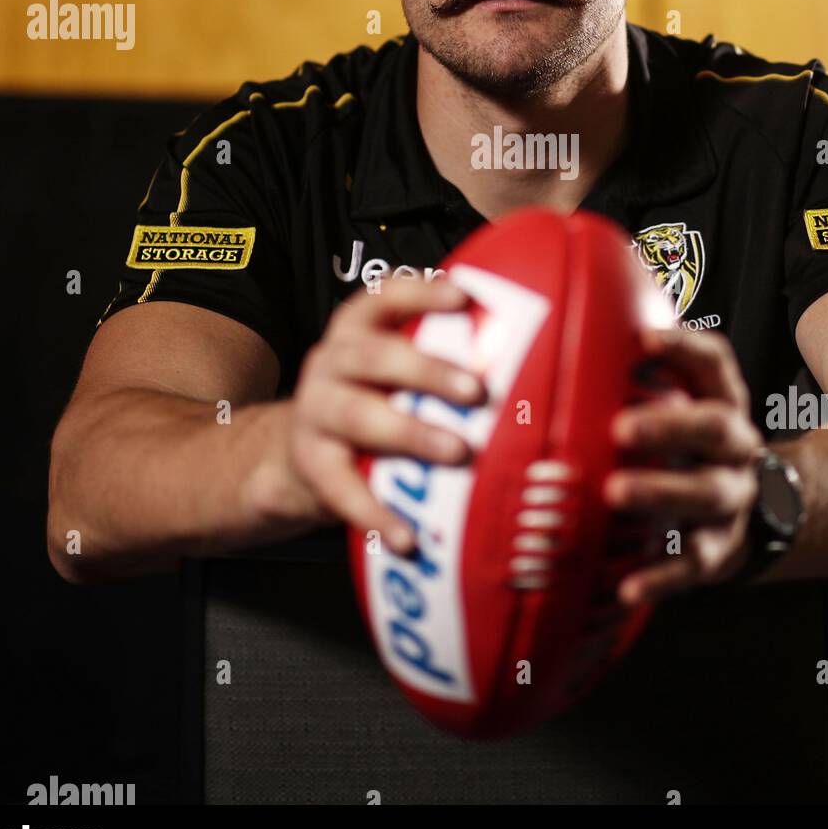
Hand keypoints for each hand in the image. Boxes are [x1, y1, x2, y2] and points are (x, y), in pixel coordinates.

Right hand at [250, 276, 485, 551]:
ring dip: (410, 433)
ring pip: (358, 416)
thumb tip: (534, 359)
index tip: (462, 296)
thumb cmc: (372, 400)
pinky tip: (408, 536)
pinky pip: (342, 490)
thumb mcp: (392, 369)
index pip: (384, 295)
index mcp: (357, 328)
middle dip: (426, 370)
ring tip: (457, 452)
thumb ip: (439, 355)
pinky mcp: (311, 465)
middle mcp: (330, 362)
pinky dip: (375, 514)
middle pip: (372, 356)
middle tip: (476, 389)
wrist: (294, 455)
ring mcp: (315, 412)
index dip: (421, 292)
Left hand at [605, 325, 763, 605]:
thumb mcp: (683, 405)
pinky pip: (692, 564)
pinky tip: (626, 584)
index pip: (713, 363)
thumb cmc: (691, 446)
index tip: (643, 339)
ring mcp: (732, 498)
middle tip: (621, 428)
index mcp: (723, 401)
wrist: (751, 511)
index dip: (683, 347)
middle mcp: (735, 446)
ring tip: (615, 492)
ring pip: (706, 493)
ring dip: (661, 491)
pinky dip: (659, 576)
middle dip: (669, 426)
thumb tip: (569, 340)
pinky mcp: (720, 549)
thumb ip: (643, 379)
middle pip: (714, 428)